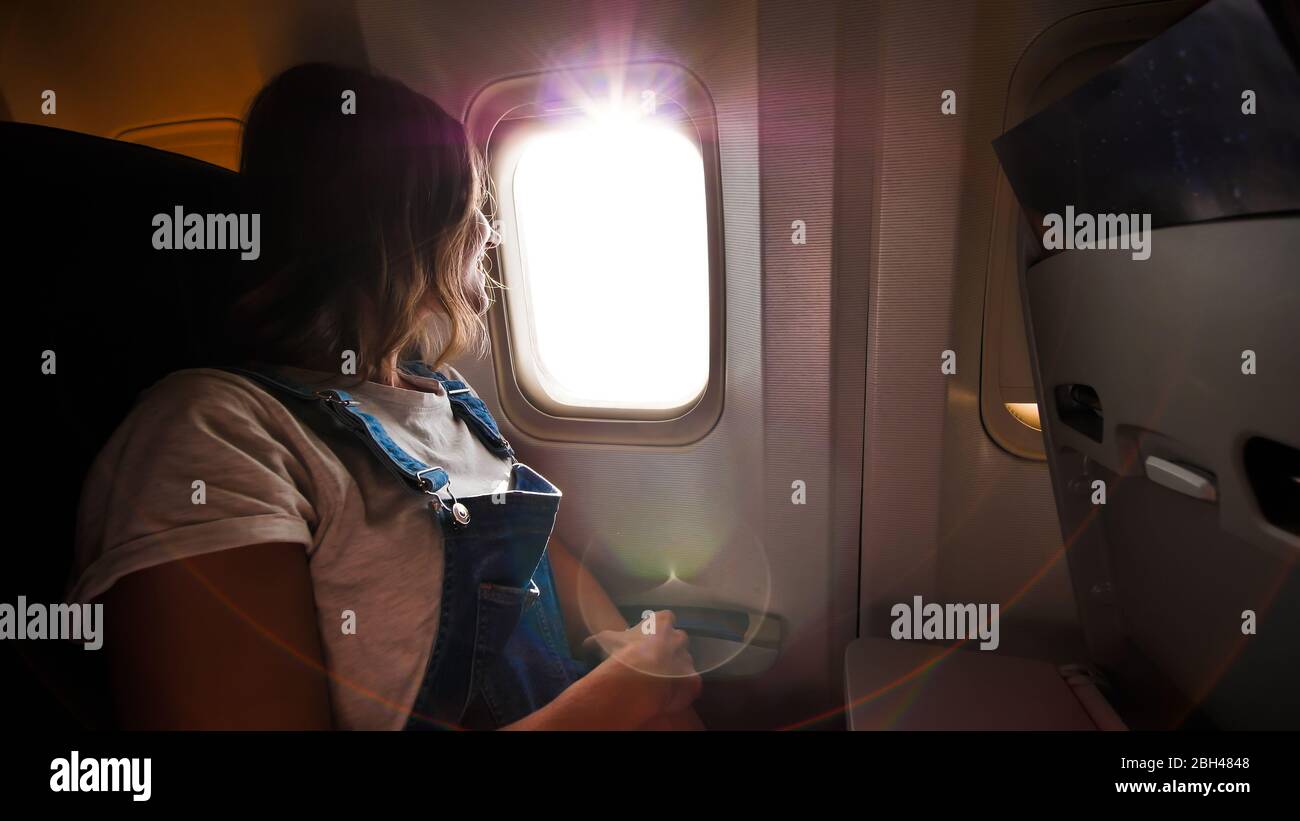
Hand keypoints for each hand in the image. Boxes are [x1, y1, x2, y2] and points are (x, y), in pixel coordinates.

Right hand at [583, 610, 702, 720]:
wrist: (639, 678)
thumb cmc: (623, 653)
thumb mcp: (604, 641)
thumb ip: (598, 639)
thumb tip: (586, 644)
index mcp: (662, 622)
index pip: (666, 619)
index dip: (658, 629)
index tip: (649, 638)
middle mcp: (678, 637)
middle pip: (678, 640)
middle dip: (669, 648)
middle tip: (653, 660)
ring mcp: (687, 659)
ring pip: (684, 662)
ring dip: (674, 668)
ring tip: (659, 680)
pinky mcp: (692, 680)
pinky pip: (691, 683)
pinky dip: (683, 688)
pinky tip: (669, 693)